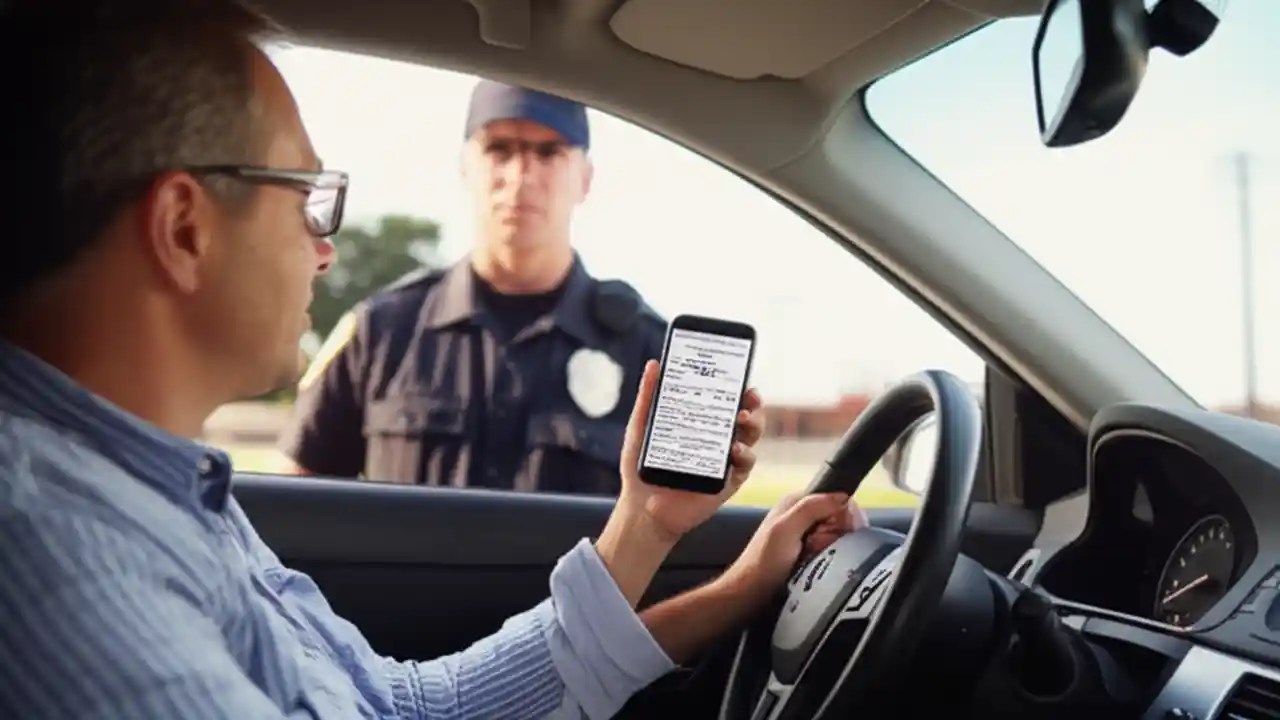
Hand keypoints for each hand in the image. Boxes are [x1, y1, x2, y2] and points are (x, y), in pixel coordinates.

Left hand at [616, 359, 765, 543]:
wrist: (640, 508)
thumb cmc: (640, 467)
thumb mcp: (641, 428)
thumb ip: (648, 397)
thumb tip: (654, 363)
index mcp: (700, 423)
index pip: (724, 400)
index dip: (737, 387)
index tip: (741, 377)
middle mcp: (717, 439)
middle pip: (745, 416)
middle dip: (753, 404)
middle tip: (749, 397)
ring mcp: (725, 460)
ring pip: (751, 437)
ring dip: (753, 425)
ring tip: (741, 419)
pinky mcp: (728, 482)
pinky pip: (746, 466)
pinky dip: (745, 455)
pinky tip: (734, 449)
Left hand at [722, 492, 868, 598]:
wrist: (751, 593)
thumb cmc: (765, 560)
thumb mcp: (786, 529)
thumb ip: (811, 508)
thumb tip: (844, 497)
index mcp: (797, 501)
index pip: (837, 499)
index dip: (842, 516)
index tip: (835, 533)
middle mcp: (803, 514)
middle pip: (840, 519)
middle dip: (837, 534)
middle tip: (817, 547)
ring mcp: (806, 534)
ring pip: (838, 536)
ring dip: (834, 548)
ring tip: (815, 558)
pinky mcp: (809, 553)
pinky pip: (832, 550)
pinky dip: (830, 558)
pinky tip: (819, 566)